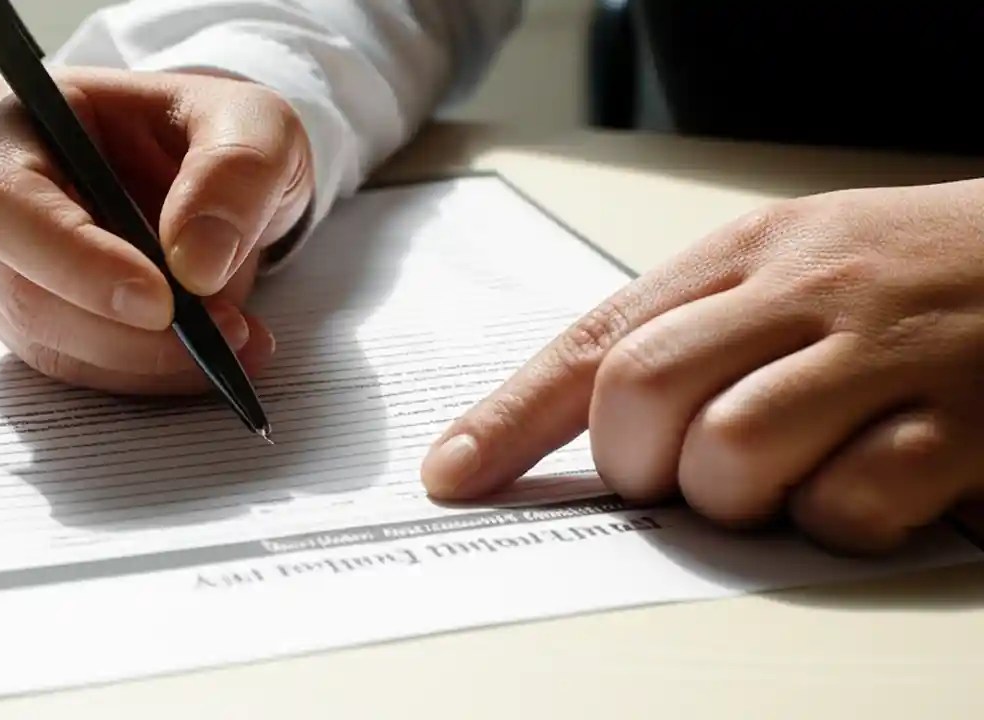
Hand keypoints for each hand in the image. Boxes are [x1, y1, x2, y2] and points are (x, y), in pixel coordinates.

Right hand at [0, 68, 312, 393]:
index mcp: (16, 120)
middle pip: (26, 293)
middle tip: (230, 330)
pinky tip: (216, 356)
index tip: (162, 303)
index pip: (5, 205)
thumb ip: (234, 175)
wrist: (225, 180)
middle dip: (134, 332)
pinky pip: (84, 369)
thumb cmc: (222, 132)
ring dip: (152, 361)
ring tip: (240, 340)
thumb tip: (195, 265)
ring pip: (57, 346)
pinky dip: (154, 373)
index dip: (77, 263)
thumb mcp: (256, 125)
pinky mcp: (37, 320)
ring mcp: (2, 268)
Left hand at [421, 180, 983, 553]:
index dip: (510, 419)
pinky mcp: (961, 425)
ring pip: (730, 452)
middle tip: (674, 471)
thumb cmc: (900, 275)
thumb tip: (579, 425)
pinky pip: (844, 506)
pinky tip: (865, 482)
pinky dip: (834, 518)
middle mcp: (803, 294)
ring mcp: (883, 356)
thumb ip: (690, 333)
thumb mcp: (786, 269)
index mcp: (743, 256)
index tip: (452, 477)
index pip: (595, 341)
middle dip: (636, 462)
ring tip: (779, 474)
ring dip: (731, 494)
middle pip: (641, 393)